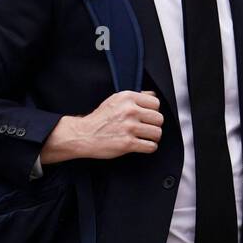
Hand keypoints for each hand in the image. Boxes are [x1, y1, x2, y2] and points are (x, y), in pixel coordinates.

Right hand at [41, 90, 162, 163]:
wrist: (83, 135)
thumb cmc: (99, 119)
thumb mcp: (115, 100)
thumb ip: (135, 97)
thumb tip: (152, 95)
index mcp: (127, 98)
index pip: (156, 103)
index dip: (153, 111)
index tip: (147, 117)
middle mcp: (129, 111)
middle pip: (159, 119)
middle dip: (154, 125)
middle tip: (146, 128)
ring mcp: (129, 127)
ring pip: (157, 133)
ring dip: (152, 137)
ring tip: (144, 137)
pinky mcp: (128, 143)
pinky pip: (151, 146)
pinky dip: (149, 147)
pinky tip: (142, 145)